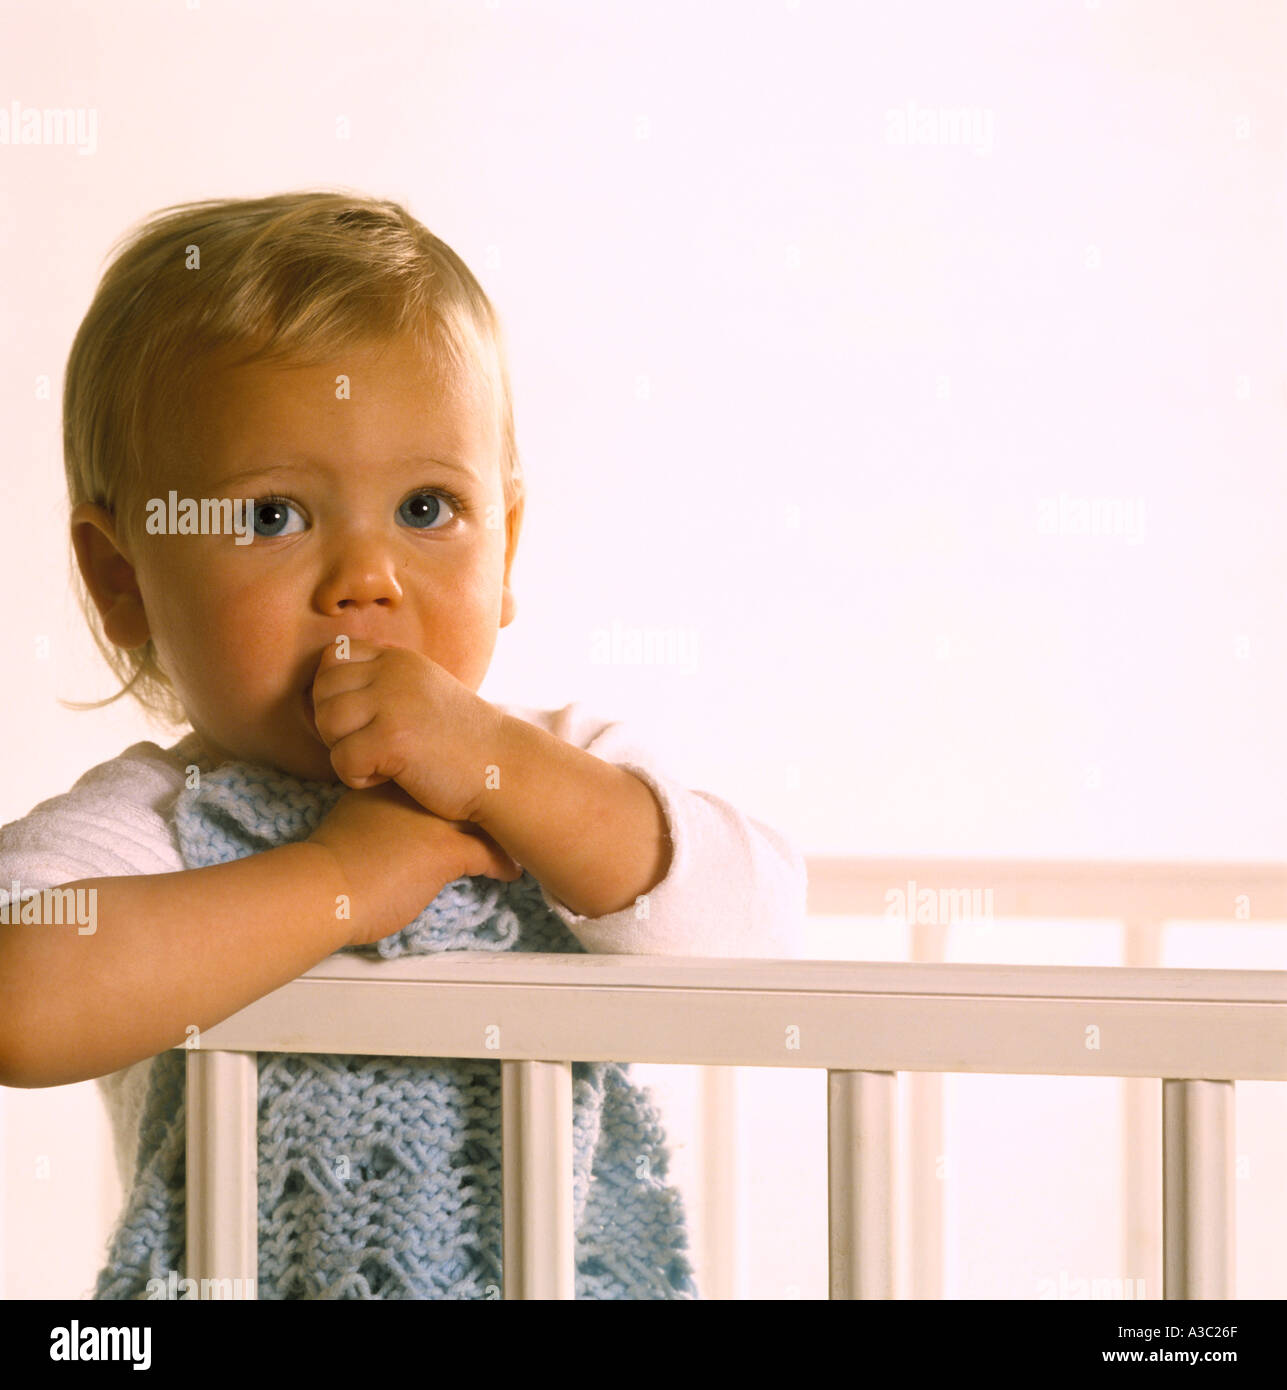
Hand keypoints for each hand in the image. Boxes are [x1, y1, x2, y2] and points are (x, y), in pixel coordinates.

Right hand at [306, 781, 521, 946]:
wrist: (324, 888)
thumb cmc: (331, 863)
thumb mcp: (354, 819)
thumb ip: (377, 810)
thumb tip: (389, 821)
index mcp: (394, 783)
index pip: (442, 773)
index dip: (466, 783)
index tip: (482, 793)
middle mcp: (420, 794)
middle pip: (471, 788)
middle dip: (494, 799)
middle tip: (515, 809)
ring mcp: (435, 820)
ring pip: (488, 818)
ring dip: (505, 832)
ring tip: (518, 841)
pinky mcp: (446, 850)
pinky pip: (491, 855)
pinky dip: (504, 865)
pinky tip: (510, 873)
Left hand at [308, 637, 502, 822]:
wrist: (503, 766)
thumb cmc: (458, 738)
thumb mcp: (422, 690)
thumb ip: (382, 680)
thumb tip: (320, 684)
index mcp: (398, 658)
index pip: (331, 661)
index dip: (333, 694)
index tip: (362, 719)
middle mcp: (393, 672)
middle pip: (322, 693)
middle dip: (334, 726)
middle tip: (368, 745)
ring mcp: (393, 703)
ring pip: (327, 724)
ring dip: (345, 751)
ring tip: (379, 760)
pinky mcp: (393, 740)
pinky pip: (342, 760)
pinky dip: (358, 778)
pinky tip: (389, 776)